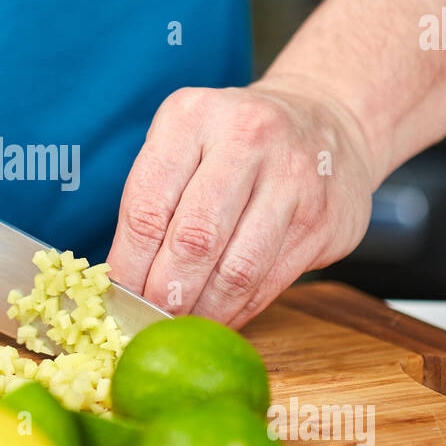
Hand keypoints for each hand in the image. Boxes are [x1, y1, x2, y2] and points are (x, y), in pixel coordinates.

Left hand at [107, 79, 376, 326]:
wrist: (328, 118)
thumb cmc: (234, 140)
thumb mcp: (185, 140)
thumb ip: (154, 198)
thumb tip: (123, 280)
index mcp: (192, 117)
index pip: (147, 208)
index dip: (128, 265)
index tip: (117, 297)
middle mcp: (247, 138)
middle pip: (193, 241)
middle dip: (164, 294)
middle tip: (147, 321)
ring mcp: (293, 178)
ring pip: (237, 270)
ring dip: (203, 311)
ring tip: (181, 328)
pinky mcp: (325, 218)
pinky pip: (270, 282)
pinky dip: (238, 310)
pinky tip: (218, 319)